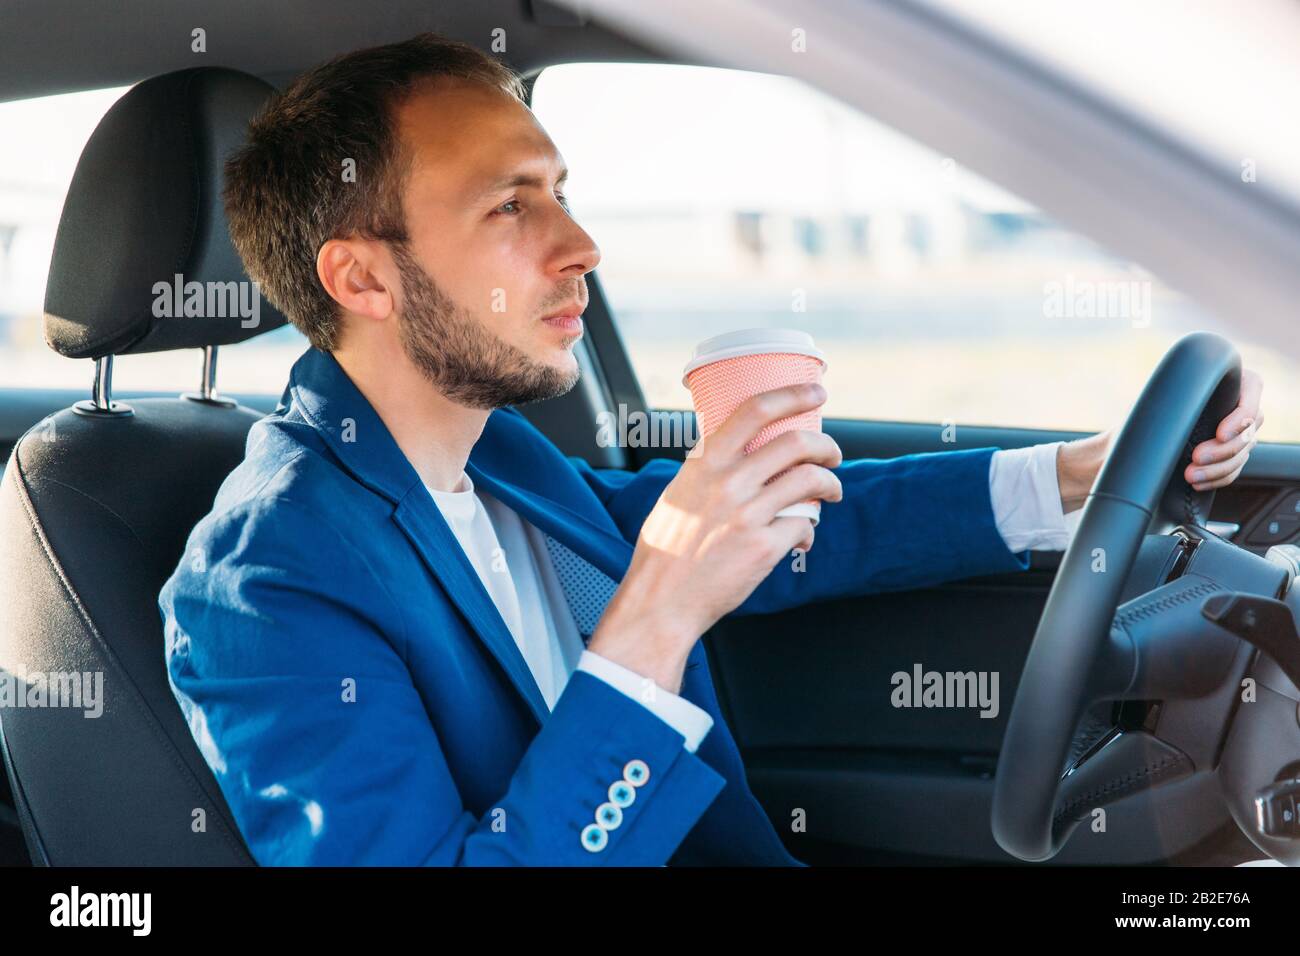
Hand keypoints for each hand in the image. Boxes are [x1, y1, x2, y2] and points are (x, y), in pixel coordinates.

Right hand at [588, 383, 842, 690]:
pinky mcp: (764, 548)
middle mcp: (729, 483)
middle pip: (796, 444)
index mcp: (706, 464)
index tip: (815, 392)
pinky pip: (805, 524)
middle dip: (826, 445)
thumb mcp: (676, 495)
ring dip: (830, 483)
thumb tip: (722, 448)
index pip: (754, 411)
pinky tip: (803, 536)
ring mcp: (749, 515)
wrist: (661, 601)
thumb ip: (703, 470)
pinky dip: (809, 528)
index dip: (792, 395)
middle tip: (832, 453)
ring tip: (831, 490)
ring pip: (810, 481)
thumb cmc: (663, 552)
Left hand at [1058, 367, 1263, 510]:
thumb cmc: (1132, 425)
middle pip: (1250, 428)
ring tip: (1190, 475)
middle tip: (1195, 457)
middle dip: (1225, 448)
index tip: (1220, 433)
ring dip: (1219, 468)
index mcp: (1216, 385)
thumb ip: (1173, 396)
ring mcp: (1228, 436)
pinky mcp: (1222, 460)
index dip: (1243, 412)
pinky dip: (1217, 479)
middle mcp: (1227, 408)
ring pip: (1242, 453)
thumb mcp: (1150, 405)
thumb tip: (1179, 396)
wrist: (1117, 455)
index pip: (1251, 388)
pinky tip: (1197, 482)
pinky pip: (1233, 471)